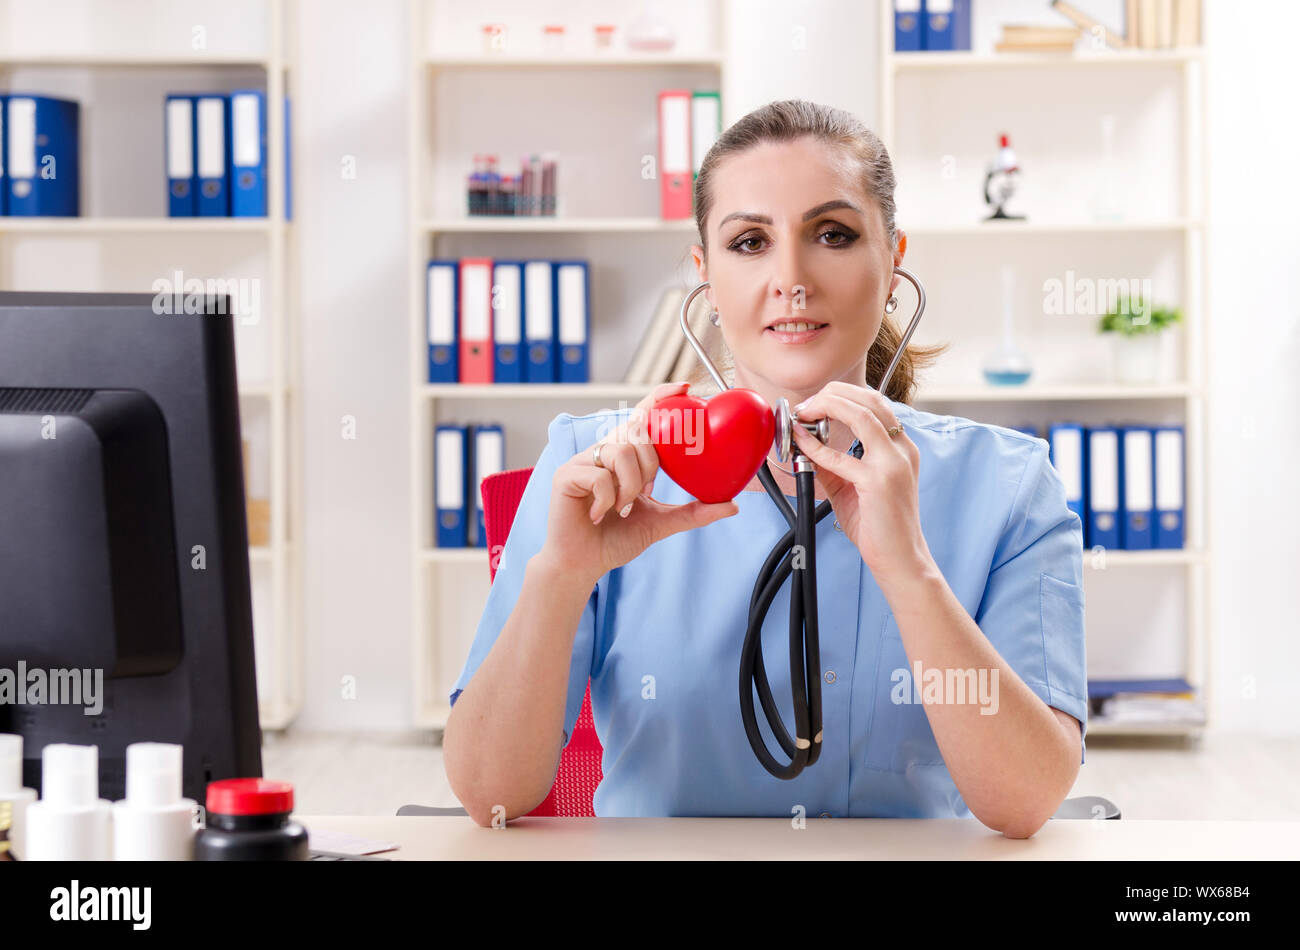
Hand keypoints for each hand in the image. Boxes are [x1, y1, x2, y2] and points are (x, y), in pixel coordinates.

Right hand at [539, 381, 738, 584]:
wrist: (583, 565)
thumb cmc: (615, 540)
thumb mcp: (661, 523)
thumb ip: (693, 512)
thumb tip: (731, 505)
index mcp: (625, 456)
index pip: (643, 416)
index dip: (661, 397)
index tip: (685, 388)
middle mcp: (604, 451)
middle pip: (638, 431)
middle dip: (650, 464)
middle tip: (644, 491)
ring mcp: (583, 461)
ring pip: (621, 451)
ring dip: (630, 485)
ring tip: (622, 507)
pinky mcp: (566, 475)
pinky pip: (599, 475)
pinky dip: (608, 498)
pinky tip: (599, 514)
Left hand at [789, 380, 934, 583]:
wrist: (900, 559)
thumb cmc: (880, 526)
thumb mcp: (852, 487)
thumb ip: (831, 465)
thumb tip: (805, 445)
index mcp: (901, 447)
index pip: (875, 403)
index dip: (842, 395)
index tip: (816, 403)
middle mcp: (902, 449)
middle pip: (870, 399)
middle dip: (833, 393)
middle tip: (806, 405)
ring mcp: (893, 463)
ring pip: (861, 414)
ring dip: (828, 407)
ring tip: (805, 413)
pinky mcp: (878, 482)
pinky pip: (840, 456)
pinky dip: (816, 447)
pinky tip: (802, 444)